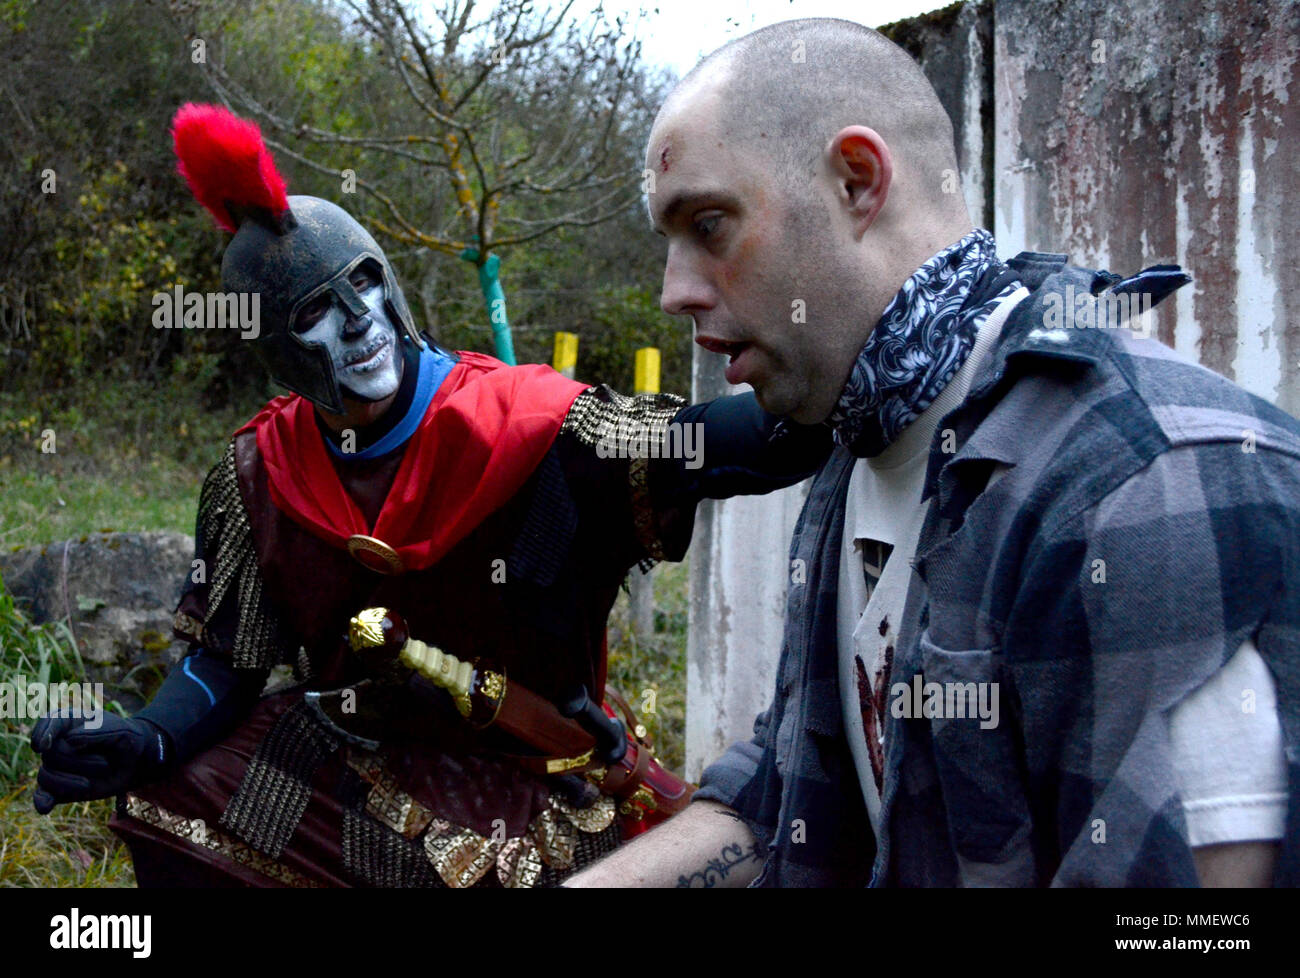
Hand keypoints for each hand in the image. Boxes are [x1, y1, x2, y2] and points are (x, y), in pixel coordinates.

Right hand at [30, 713, 173, 814]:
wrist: (136, 761)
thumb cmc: (128, 740)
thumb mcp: (122, 731)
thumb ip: (98, 731)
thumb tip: (68, 740)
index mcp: (70, 722)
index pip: (49, 722)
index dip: (42, 734)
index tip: (42, 746)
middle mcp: (58, 743)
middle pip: (51, 754)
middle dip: (77, 761)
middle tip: (105, 763)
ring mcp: (57, 766)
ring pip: (46, 775)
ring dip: (70, 781)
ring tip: (91, 783)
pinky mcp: (60, 788)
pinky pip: (42, 795)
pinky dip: (41, 800)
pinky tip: (44, 807)